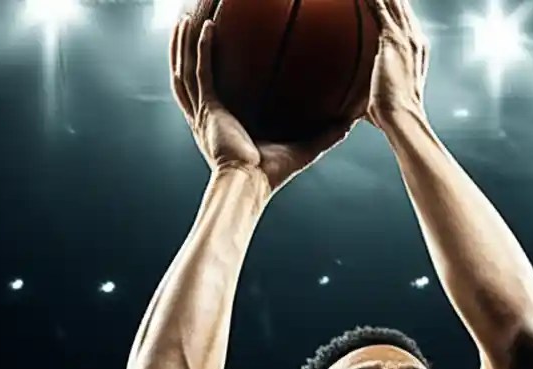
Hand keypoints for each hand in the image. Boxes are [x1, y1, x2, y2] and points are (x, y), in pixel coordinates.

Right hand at [170, 11, 356, 195]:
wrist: (251, 186)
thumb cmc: (271, 176)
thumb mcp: (303, 149)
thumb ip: (325, 134)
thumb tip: (351, 122)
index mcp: (216, 124)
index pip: (202, 91)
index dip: (199, 72)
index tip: (205, 53)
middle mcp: (203, 116)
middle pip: (183, 75)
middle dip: (181, 49)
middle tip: (185, 24)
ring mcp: (203, 113)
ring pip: (184, 69)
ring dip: (182, 43)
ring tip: (184, 19)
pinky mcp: (210, 110)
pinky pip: (202, 73)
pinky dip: (203, 49)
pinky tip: (208, 26)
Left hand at [361, 0, 429, 129]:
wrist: (402, 116)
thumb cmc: (393, 113)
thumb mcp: (387, 96)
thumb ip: (377, 91)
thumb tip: (360, 105)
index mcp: (418, 53)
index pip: (407, 23)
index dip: (399, 9)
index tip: (391, 1)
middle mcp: (416, 41)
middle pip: (403, 9)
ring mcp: (407, 39)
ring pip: (395, 5)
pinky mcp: (393, 39)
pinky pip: (381, 9)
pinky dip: (374, 0)